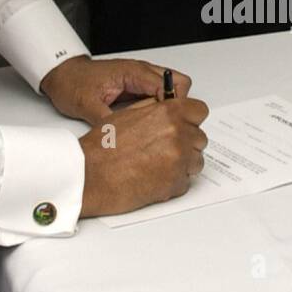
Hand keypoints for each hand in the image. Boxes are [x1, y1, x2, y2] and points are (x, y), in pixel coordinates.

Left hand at [41, 54, 192, 127]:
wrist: (60, 75)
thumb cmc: (72, 83)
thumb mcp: (86, 104)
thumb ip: (106, 120)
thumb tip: (119, 139)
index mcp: (133, 72)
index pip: (171, 85)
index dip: (173, 108)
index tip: (166, 125)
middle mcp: (140, 72)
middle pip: (179, 84)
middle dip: (178, 107)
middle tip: (163, 126)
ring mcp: (139, 79)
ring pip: (170, 90)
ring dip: (167, 109)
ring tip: (154, 127)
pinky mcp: (135, 87)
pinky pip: (156, 96)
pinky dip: (157, 109)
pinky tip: (146, 124)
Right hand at [78, 95, 208, 217]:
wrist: (91, 174)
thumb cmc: (102, 146)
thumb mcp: (127, 114)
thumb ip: (153, 109)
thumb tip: (167, 107)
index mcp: (167, 113)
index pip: (200, 110)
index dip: (191, 117)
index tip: (184, 123)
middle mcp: (177, 134)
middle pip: (200, 137)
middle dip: (186, 142)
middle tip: (165, 147)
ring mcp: (179, 161)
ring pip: (196, 161)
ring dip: (183, 163)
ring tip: (157, 164)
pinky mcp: (176, 184)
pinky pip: (186, 181)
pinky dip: (173, 181)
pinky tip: (153, 177)